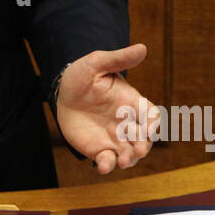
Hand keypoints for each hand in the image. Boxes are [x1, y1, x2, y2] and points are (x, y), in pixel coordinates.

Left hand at [54, 43, 158, 174]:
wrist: (61, 91)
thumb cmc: (82, 75)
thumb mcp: (97, 63)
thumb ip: (118, 58)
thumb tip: (142, 48)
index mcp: (131, 102)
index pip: (150, 115)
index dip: (153, 123)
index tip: (149, 130)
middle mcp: (126, 122)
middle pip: (144, 139)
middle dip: (143, 146)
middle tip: (138, 151)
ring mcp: (113, 137)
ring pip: (129, 154)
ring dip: (130, 160)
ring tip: (123, 161)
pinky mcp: (98, 148)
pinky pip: (107, 160)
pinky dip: (108, 165)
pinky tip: (103, 166)